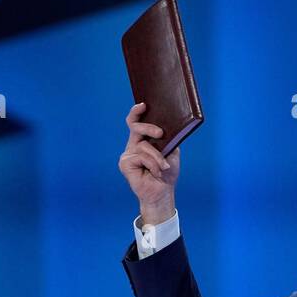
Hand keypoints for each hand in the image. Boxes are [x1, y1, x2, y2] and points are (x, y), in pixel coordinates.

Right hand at [118, 102, 179, 224]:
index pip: (136, 122)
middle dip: (148, 128)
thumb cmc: (167, 172)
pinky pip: (140, 156)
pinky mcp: (124, 163)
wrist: (162, 191)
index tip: (143, 105)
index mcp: (143, 140)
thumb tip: (167, 128)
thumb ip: (168, 139)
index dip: (137, 112)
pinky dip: (152, 164)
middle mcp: (133, 144)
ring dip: (157, 156)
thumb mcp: (172, 152)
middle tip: (160, 133)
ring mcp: (128, 153)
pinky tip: (155, 172)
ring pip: (143, 145)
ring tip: (164, 167)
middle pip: (136, 127)